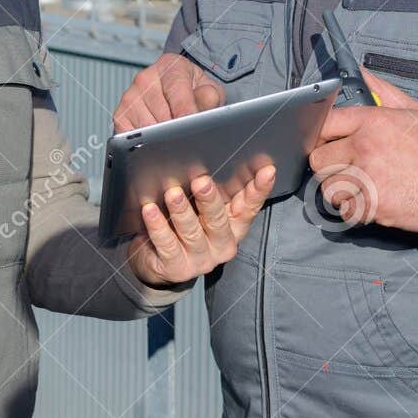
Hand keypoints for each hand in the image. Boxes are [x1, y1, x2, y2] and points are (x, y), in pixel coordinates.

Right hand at [114, 52, 225, 132]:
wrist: (176, 88)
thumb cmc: (192, 89)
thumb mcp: (209, 90)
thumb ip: (208, 97)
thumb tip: (201, 107)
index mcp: (171, 66)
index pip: (179, 97)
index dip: (188, 118)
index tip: (193, 132)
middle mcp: (146, 78)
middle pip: (163, 117)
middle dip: (176, 133)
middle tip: (187, 139)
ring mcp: (130, 96)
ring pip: (147, 130)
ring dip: (160, 140)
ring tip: (172, 137)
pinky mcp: (120, 115)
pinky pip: (131, 137)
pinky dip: (144, 145)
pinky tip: (155, 140)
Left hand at [125, 166, 276, 284]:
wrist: (157, 261)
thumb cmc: (181, 224)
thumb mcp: (200, 206)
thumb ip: (209, 187)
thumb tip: (207, 148)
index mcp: (233, 225)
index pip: (249, 207)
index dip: (259, 189)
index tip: (267, 169)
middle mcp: (222, 243)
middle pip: (218, 220)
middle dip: (210, 199)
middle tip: (201, 180)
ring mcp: (201, 259)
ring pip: (192, 233)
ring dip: (181, 211)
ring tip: (172, 193)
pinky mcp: (178, 269)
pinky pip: (167, 245)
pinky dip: (158, 226)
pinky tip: (150, 210)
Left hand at [308, 68, 417, 232]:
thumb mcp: (413, 111)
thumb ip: (381, 91)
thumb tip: (361, 73)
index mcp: (372, 122)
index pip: (324, 123)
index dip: (322, 134)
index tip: (328, 142)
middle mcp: (365, 148)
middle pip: (319, 159)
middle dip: (329, 165)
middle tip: (346, 167)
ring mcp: (367, 178)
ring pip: (328, 187)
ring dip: (341, 189)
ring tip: (360, 185)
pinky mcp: (372, 205)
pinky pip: (344, 210)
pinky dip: (353, 210)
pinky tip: (369, 201)